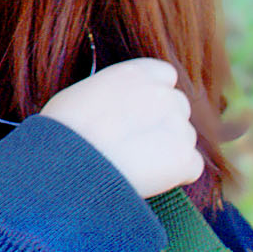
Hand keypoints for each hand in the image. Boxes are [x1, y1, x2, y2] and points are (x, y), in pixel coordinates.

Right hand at [40, 58, 203, 198]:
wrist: (65, 162)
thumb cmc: (62, 130)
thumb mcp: (85, 93)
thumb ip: (114, 93)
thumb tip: (118, 109)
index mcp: (137, 73)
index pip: (164, 77)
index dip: (151, 97)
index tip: (136, 114)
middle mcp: (163, 94)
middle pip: (177, 108)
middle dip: (161, 124)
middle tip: (132, 143)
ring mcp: (178, 126)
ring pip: (183, 138)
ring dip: (167, 150)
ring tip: (133, 165)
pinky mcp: (184, 159)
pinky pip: (190, 167)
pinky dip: (175, 175)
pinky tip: (147, 179)